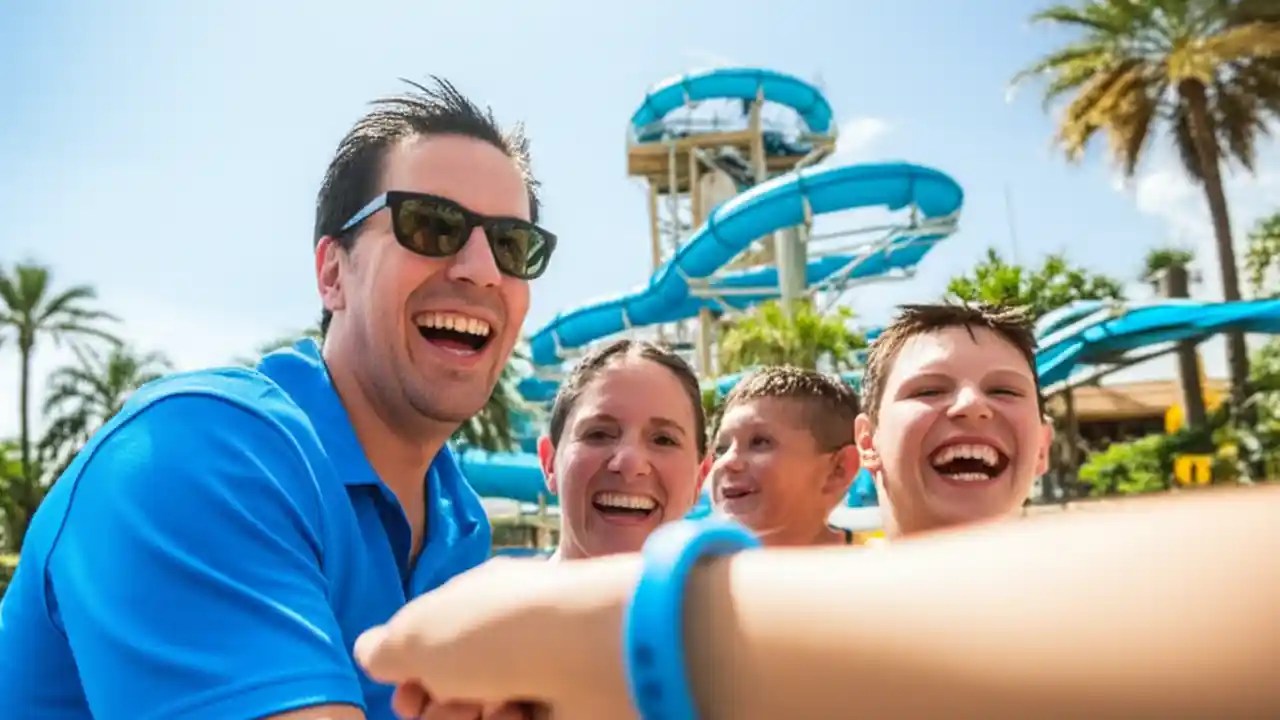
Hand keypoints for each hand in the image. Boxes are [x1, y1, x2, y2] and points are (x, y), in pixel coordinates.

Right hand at [355, 556, 641, 719]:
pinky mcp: (567, 707)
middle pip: (456, 690)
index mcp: (477, 601)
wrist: (590, 653)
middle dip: (441, 708)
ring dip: (474, 719)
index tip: (407, 700)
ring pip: (485, 713)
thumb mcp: (415, 634)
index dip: (412, 681)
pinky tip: (521, 717)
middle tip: (450, 705)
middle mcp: (510, 634)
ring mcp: (542, 673)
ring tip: (492, 711)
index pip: (434, 646)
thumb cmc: (494, 633)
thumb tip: (371, 650)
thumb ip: (386, 646)